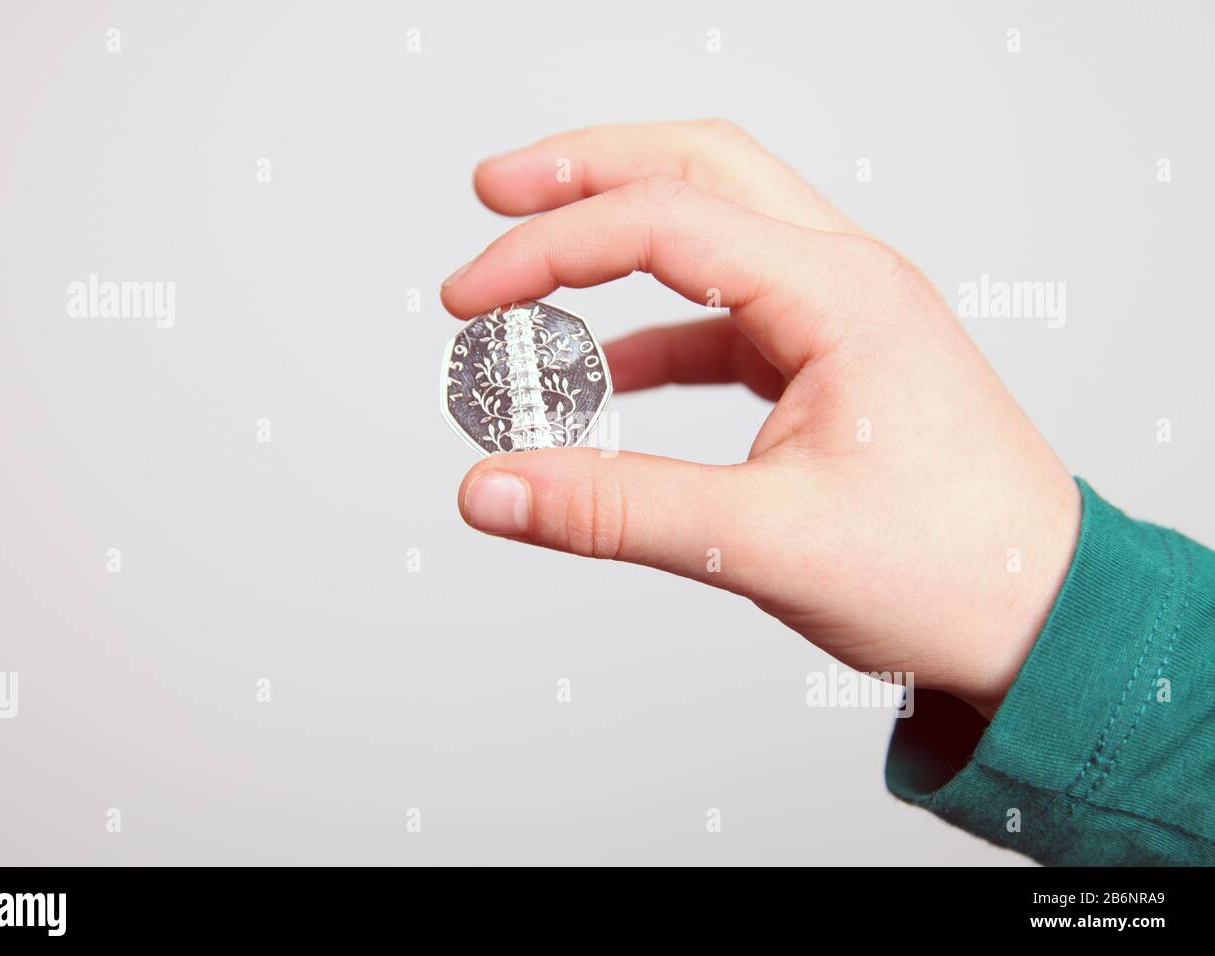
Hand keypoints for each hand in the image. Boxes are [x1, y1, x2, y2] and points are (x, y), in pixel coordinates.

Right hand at [440, 120, 1079, 718]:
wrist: (1042, 618)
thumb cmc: (949, 571)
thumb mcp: (762, 542)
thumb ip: (613, 509)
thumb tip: (492, 487)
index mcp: (839, 294)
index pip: (663, 222)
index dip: (548, 250)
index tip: (469, 299)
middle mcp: (846, 281)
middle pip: (699, 170)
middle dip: (587, 172)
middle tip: (496, 191)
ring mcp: (844, 317)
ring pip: (716, 233)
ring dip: (620, 245)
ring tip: (531, 284)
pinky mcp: (835, 363)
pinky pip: (730, 319)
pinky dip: (657, 334)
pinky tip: (607, 376)